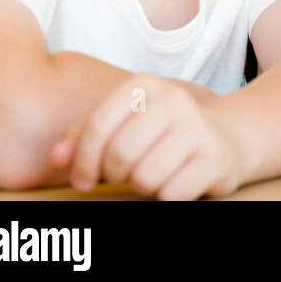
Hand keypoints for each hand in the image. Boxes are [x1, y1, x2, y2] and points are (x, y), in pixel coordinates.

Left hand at [49, 75, 245, 199]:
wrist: (224, 137)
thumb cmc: (159, 134)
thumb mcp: (121, 123)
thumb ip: (83, 136)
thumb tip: (56, 158)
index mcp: (144, 85)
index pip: (97, 126)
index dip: (83, 161)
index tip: (83, 179)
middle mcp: (174, 99)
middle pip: (120, 154)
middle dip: (115, 175)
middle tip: (125, 175)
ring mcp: (199, 126)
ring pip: (146, 176)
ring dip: (143, 186)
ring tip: (153, 174)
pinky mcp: (216, 157)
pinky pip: (172, 193)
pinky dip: (167, 196)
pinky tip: (176, 181)